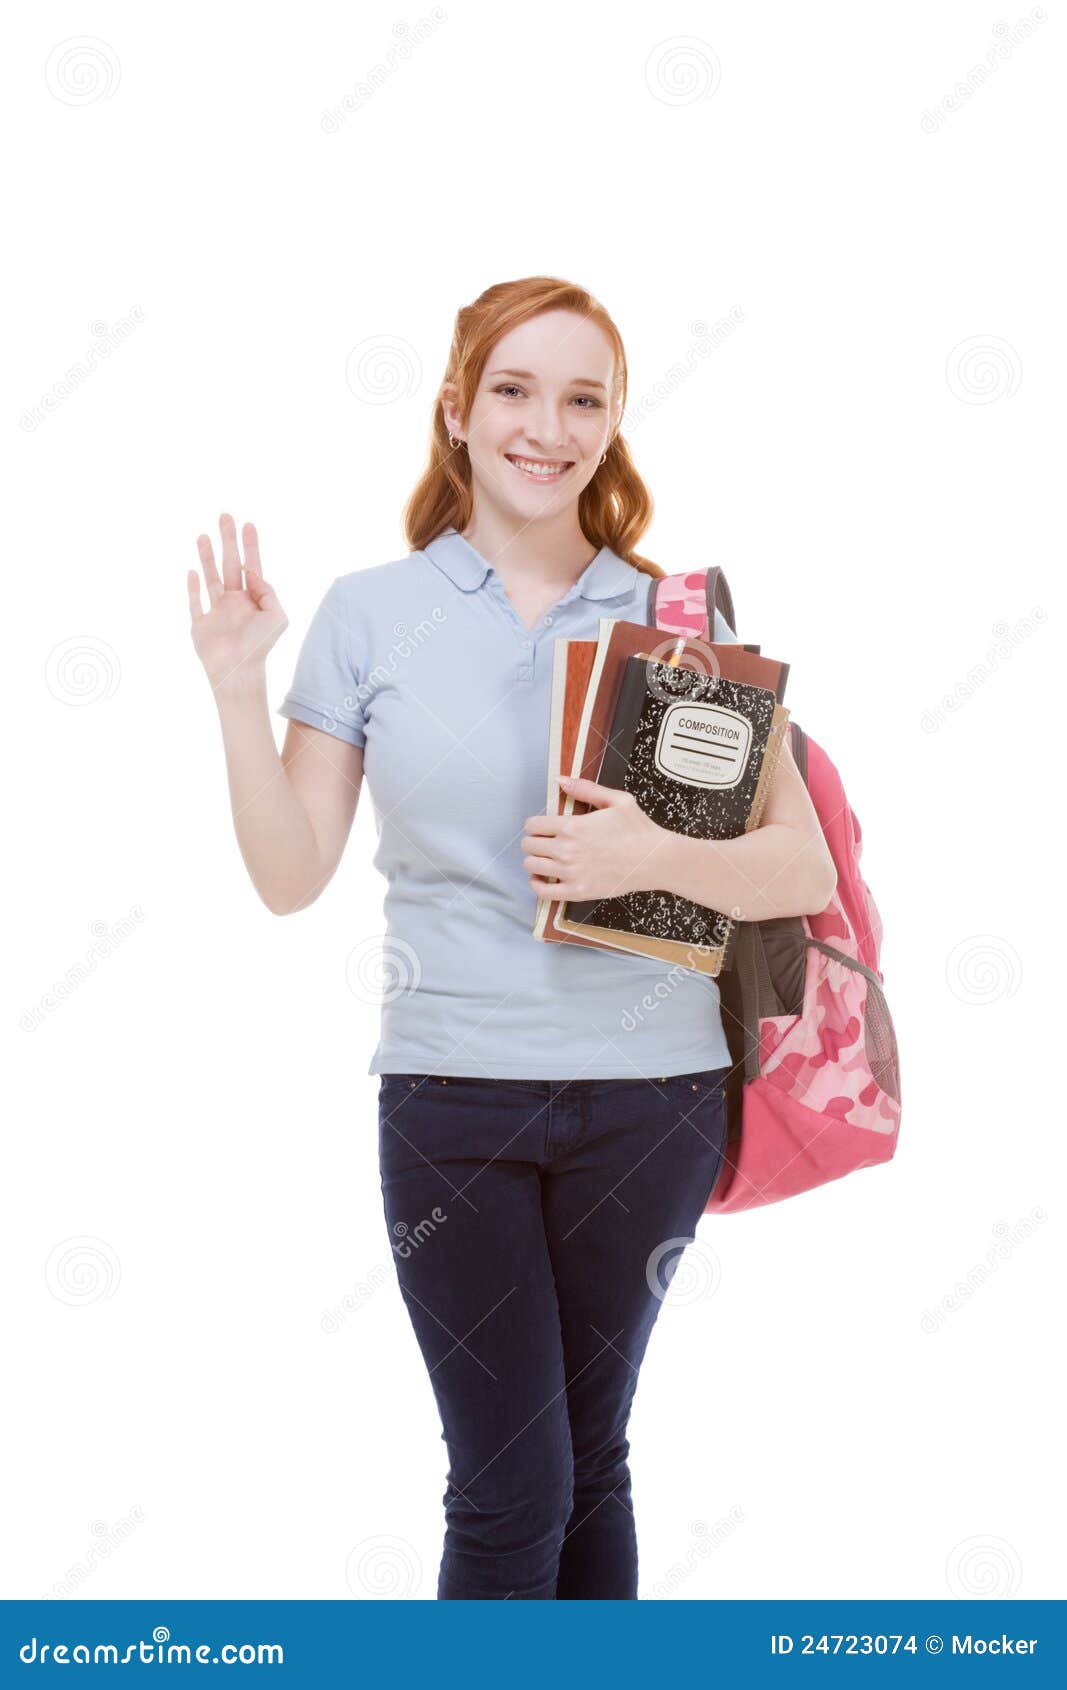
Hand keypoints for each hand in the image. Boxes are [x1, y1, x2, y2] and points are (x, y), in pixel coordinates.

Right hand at [188, 513, 287, 693]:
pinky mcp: (200, 625)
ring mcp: (216, 612)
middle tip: (225, 516)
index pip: (251, 566)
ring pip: (210, 578)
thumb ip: (268, 591)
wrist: (239, 672)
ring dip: (207, 556)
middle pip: (229, 565)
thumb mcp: (277, 616)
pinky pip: (195, 603)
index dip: (250, 546)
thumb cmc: (261, 647)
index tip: (248, 524)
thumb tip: (251, 573)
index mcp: (252, 600)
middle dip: (227, 541)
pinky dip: (192, 588)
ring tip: (203, 535)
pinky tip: (191, 571)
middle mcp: (234, 602)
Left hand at [522, 775, 664, 902]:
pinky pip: (543, 892)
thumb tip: (561, 779)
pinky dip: (537, 885)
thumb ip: (586, 789)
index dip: (533, 825)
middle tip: (543, 842)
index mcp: (573, 826)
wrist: (655, 860)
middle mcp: (567, 849)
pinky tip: (543, 879)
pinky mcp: (578, 891)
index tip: (540, 827)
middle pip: (529, 846)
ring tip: (544, 859)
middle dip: (533, 842)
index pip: (532, 825)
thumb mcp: (616, 800)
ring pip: (532, 867)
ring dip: (534, 862)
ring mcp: (571, 872)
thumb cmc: (638, 830)